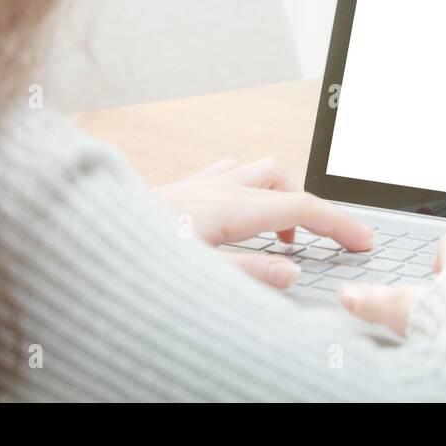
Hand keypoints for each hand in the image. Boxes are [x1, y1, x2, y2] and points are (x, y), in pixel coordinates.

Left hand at [151, 157, 373, 288]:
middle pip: (284, 181)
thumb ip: (249, 272)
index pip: (301, 210)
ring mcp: (198, 183)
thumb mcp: (196, 273)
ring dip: (277, 194)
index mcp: (230, 207)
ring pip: (256, 171)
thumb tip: (291, 271)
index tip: (363, 240)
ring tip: (279, 232)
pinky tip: (234, 213)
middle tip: (320, 243)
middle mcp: (218, 188)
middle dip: (309, 208)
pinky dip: (244, 189)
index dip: (338, 224)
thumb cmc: (131, 257)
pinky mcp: (180, 188)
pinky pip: (225, 175)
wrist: (82, 235)